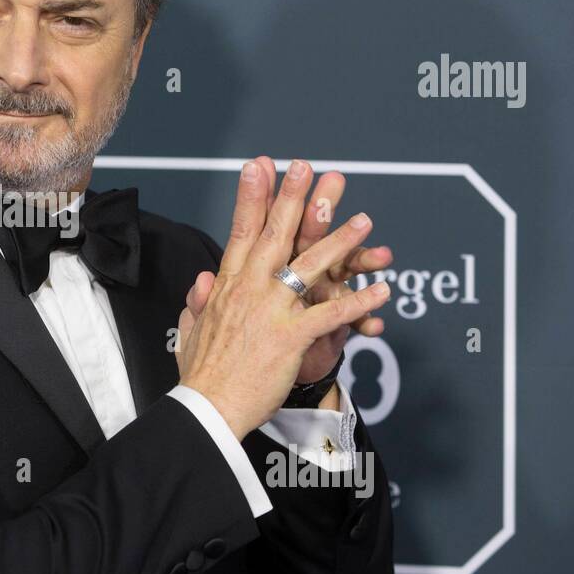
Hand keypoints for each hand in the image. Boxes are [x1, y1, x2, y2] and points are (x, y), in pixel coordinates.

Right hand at [174, 158, 391, 439]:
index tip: (258, 166)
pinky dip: (358, 302)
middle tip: (307, 167)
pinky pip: (330, 314)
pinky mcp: (290, 337)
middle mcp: (248, 290)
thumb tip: (203, 281)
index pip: (240, 232)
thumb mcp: (190, 332)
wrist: (205, 408)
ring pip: (309, 266)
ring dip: (340, 241)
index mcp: (226, 288)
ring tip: (364, 220)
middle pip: (275, 235)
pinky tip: (382, 291)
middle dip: (292, 197)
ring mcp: (270, 311)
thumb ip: (198, 303)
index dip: (251, 197)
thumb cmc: (200, 376)